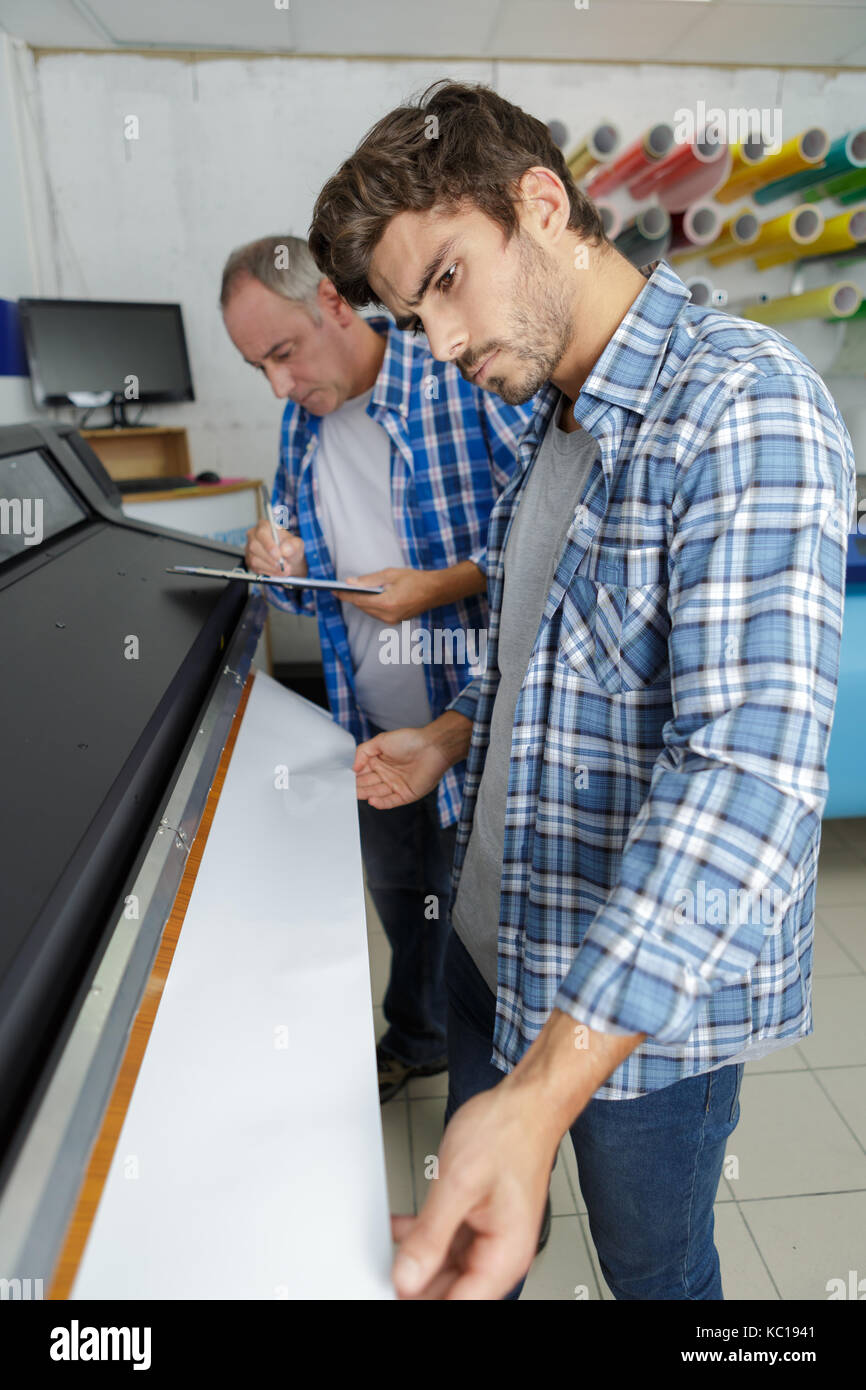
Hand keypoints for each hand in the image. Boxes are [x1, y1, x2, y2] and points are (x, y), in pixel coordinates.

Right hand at [245, 518, 306, 577]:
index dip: (269, 545)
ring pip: (254, 559)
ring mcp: (249, 548)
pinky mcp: (249, 560)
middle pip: (254, 546)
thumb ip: (293, 545)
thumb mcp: (297, 545)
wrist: (289, 560)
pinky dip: (268, 572)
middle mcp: (253, 535)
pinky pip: (255, 568)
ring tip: (284, 570)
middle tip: (284, 566)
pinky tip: (278, 572)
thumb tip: (284, 550)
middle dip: (270, 559)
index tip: (278, 556)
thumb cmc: (291, 548)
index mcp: (264, 526)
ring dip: (271, 567)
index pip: (261, 533)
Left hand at [338, 567, 435, 621]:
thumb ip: (369, 580)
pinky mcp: (394, 621)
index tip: (334, 590)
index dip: (345, 595)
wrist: (435, 591)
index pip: (359, 600)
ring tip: (355, 591)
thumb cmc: (415, 580)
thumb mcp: (390, 574)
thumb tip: (351, 582)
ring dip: (362, 601)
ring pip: (369, 611)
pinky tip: (370, 596)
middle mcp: (388, 615)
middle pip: (362, 607)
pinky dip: (371, 605)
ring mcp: (392, 620)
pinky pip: (377, 613)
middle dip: (353, 597)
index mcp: (387, 603)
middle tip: (342, 588)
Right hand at [354, 725, 455, 808]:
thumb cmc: (410, 740)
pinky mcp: (406, 794)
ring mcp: (396, 785)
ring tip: (356, 795)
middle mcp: (387, 774)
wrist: (432, 747)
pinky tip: (372, 801)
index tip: (342, 780)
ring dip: (367, 795)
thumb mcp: (381, 740)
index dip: (353, 776)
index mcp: (380, 762)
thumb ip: (363, 752)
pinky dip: (381, 803)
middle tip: (345, 790)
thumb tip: (353, 767)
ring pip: (377, 793)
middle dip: (357, 787)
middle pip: (368, 784)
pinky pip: (391, 801)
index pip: (363, 772)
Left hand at [388, 1008, 645, 1298]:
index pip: (459, 1303)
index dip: (420, 1301)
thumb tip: (407, 1278)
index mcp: (503, 1255)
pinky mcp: (481, 1220)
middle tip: (382, 1272)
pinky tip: (399, 1229)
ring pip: (446, 1268)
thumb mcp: (458, 1184)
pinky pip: (447, 1242)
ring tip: (386, 1253)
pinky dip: (423, 1237)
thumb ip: (430, 1236)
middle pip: (451, 1290)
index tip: (391, 1291)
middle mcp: (500, 1253)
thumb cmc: (508, 1132)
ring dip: (416, 1261)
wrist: (527, 1101)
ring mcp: (491, 1237)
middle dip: (416, 1282)